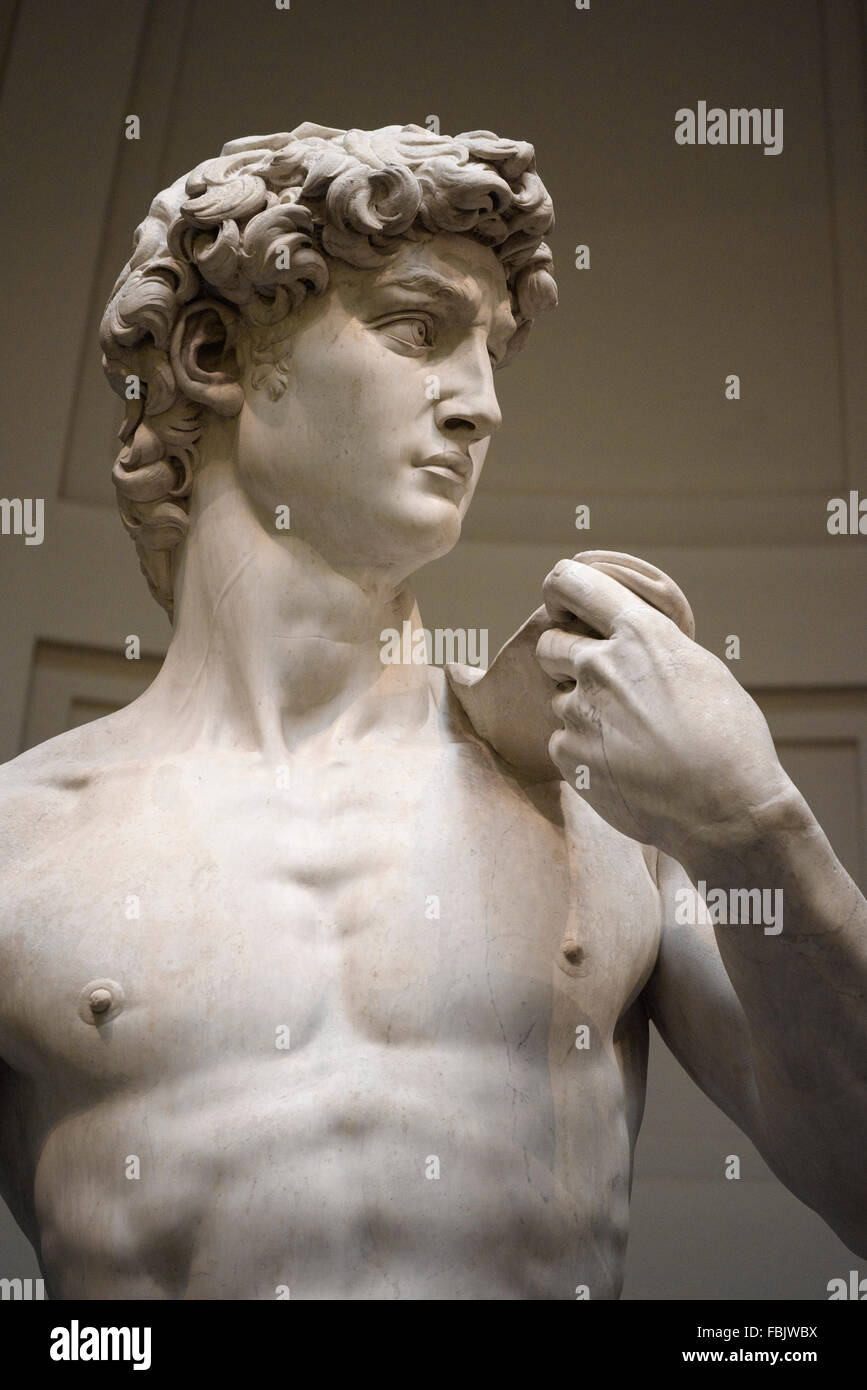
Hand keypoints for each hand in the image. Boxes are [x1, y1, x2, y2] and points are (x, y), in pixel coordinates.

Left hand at [536, 556, 790, 858]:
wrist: (725, 809)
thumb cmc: (729, 740)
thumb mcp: (701, 670)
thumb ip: (654, 649)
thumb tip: (630, 641)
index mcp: (640, 634)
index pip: (573, 583)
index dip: (560, 588)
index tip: (560, 598)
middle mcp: (601, 664)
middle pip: (550, 644)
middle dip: (564, 658)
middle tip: (598, 684)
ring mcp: (580, 710)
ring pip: (560, 699)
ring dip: (583, 712)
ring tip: (629, 739)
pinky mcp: (569, 753)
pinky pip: (562, 741)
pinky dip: (584, 752)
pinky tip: (622, 766)